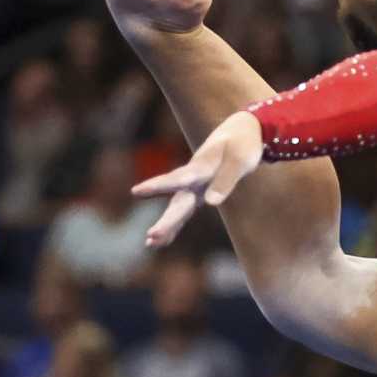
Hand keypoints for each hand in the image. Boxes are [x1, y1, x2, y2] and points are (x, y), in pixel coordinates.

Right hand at [133, 110, 265, 246]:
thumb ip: (226, 180)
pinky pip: (184, 212)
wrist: (239, 132)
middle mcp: (192, 178)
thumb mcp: (239, 159)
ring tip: (149, 243)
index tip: (135, 191)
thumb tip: (211, 203)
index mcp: (201, 166)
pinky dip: (174, 226)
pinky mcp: (198, 193)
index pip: (178, 178)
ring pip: (177, 209)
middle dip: (167, 220)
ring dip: (166, 226)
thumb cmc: (241, 145)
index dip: (158, 185)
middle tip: (150, 235)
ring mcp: (194, 186)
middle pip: (177, 202)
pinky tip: (160, 242)